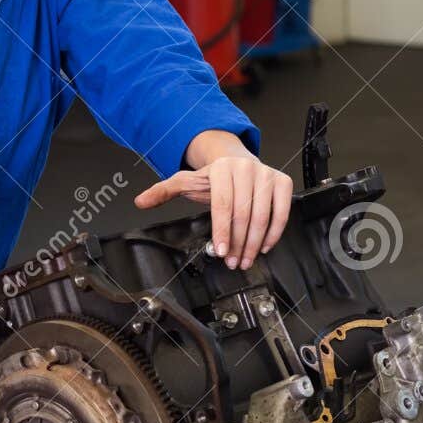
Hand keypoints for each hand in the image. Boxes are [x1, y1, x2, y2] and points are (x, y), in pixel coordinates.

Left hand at [133, 155, 292, 270]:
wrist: (237, 160)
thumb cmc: (213, 177)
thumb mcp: (186, 181)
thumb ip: (163, 191)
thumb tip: (140, 201)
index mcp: (221, 169)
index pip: (223, 205)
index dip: (222, 231)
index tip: (219, 252)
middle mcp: (246, 169)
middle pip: (243, 214)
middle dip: (237, 243)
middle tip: (231, 261)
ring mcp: (266, 175)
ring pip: (262, 216)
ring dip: (254, 244)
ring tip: (244, 260)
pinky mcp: (282, 182)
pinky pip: (281, 212)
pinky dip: (273, 233)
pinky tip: (263, 247)